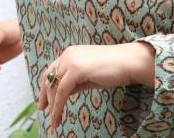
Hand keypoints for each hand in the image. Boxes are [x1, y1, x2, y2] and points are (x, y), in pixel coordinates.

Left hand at [37, 42, 154, 131]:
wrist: (130, 63)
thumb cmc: (114, 70)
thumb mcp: (89, 77)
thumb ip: (75, 83)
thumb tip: (64, 93)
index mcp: (70, 54)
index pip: (52, 70)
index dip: (45, 86)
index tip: (44, 101)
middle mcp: (68, 55)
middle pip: (49, 77)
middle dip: (44, 95)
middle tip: (43, 110)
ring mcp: (71, 61)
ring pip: (54, 86)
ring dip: (52, 104)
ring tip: (54, 120)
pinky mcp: (76, 70)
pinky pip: (62, 91)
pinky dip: (58, 105)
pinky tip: (58, 116)